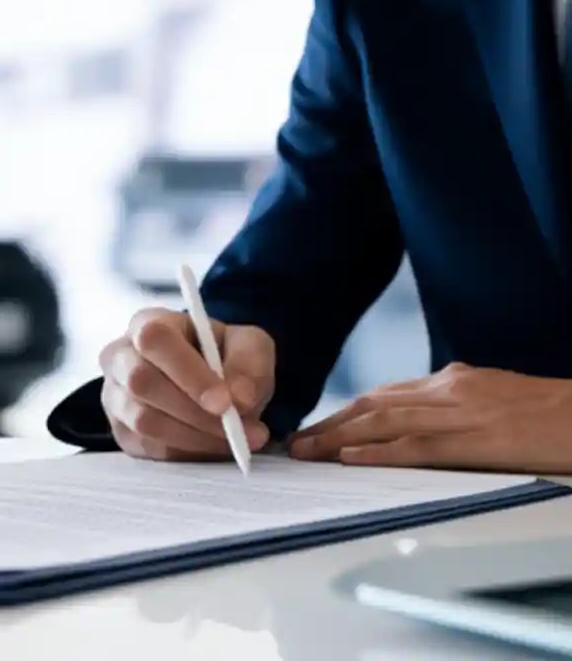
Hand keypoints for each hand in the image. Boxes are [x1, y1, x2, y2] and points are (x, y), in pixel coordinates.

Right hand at [99, 307, 273, 460]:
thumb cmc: (222, 356)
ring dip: (194, 437)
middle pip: (140, 383)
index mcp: (148, 323)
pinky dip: (185, 452)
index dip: (188, 373)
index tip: (225, 402)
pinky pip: (147, 447)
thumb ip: (250, 363)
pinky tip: (212, 445)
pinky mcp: (120, 430)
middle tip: (237, 429)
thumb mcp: (249, 346)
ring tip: (234, 440)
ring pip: (142, 421)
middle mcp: (120, 356)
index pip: (154, 340)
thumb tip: (240, 399)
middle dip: (193, 412)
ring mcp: (114, 395)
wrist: (207, 383)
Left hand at [289, 362, 571, 473]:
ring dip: (337, 438)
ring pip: (385, 423)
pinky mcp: (479, 440)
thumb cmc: (550, 415)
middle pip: (373, 406)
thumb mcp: (493, 400)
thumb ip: (452, 408)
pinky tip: (350, 459)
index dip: (343, 413)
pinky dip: (379, 452)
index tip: (314, 428)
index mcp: (452, 381)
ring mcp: (463, 413)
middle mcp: (450, 390)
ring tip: (305, 452)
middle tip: (294, 443)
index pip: (384, 396)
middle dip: (328, 424)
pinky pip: (418, 446)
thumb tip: (413, 422)